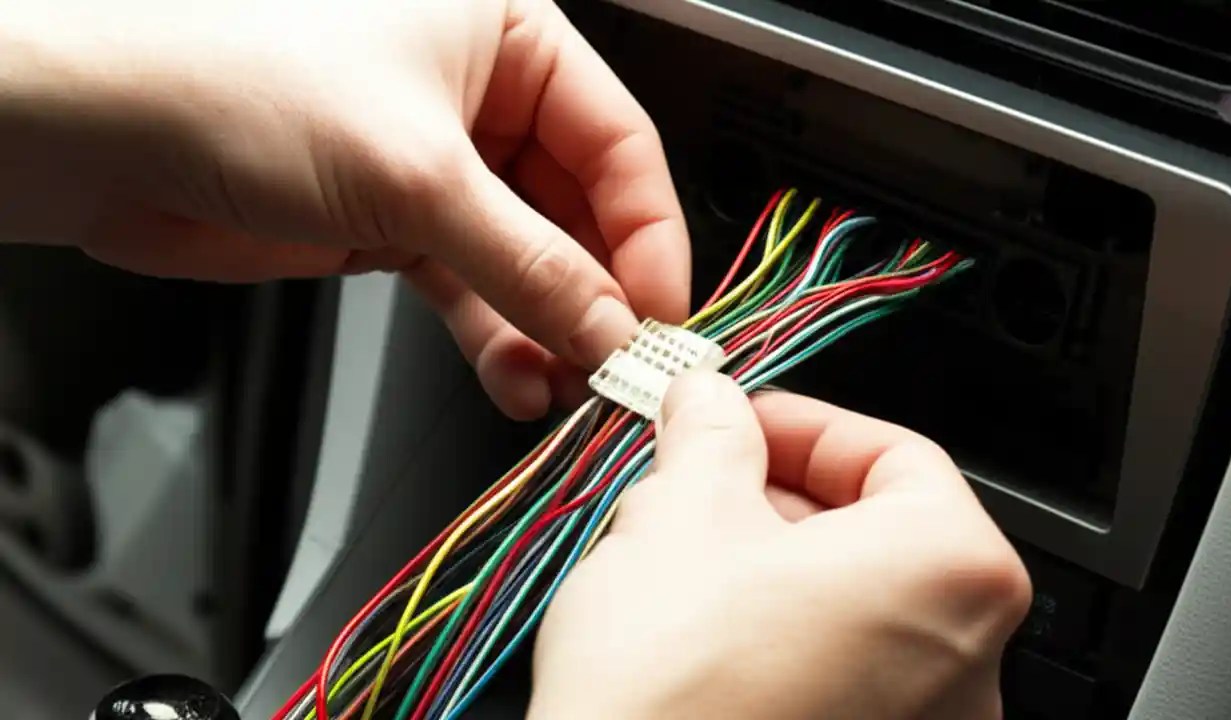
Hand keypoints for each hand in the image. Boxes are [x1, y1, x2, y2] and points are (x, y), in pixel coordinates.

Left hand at [0, 0, 688, 418]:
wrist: (101, 133)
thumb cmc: (235, 80)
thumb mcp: (418, 176)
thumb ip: (531, 261)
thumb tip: (612, 322)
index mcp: (505, 33)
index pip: (619, 137)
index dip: (648, 232)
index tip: (662, 311)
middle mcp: (478, 94)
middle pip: (579, 206)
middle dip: (598, 290)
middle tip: (621, 364)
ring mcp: (437, 164)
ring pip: (528, 257)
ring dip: (550, 325)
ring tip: (568, 384)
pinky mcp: (394, 224)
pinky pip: (473, 287)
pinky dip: (497, 335)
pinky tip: (516, 376)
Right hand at [530, 373, 1030, 719]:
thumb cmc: (674, 697)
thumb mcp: (679, 516)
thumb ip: (710, 434)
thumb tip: (710, 403)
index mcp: (952, 572)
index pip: (893, 453)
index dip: (799, 424)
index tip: (738, 424)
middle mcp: (970, 663)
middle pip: (874, 535)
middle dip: (774, 498)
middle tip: (696, 484)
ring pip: (848, 609)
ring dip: (767, 569)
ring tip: (677, 564)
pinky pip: (838, 680)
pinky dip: (778, 643)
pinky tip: (697, 641)